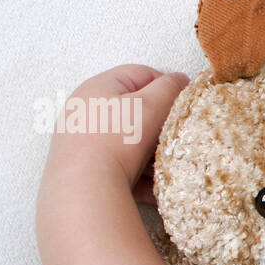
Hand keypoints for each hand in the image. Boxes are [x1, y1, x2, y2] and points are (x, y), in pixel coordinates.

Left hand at [41, 65, 189, 202]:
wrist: (84, 190)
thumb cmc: (117, 140)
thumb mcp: (150, 106)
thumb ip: (170, 88)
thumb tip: (181, 80)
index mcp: (99, 86)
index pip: (142, 74)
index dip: (168, 88)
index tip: (183, 107)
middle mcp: (85, 110)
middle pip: (135, 112)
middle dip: (159, 127)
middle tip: (174, 140)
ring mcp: (81, 141)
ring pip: (128, 142)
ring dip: (151, 154)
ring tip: (163, 168)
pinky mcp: (82, 169)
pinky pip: (118, 166)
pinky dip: (137, 175)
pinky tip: (151, 187)